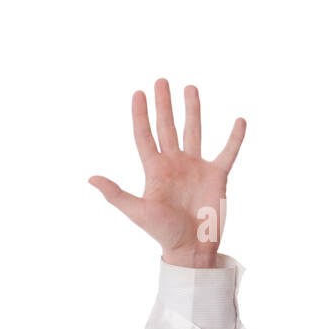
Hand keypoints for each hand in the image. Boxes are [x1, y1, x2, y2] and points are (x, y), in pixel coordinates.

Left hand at [88, 79, 244, 268]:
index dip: (140, 114)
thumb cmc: (162, 232)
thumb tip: (91, 177)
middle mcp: (174, 164)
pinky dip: (234, 137)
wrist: (191, 247)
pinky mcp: (217, 175)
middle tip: (161, 80)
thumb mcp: (137, 211)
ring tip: (190, 88)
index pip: (144, 135)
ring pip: (194, 131)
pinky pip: (228, 151)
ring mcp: (196, 167)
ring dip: (192, 110)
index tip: (138, 92)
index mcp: (155, 170)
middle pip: (167, 127)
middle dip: (164, 104)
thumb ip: (115, 193)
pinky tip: (239, 120)